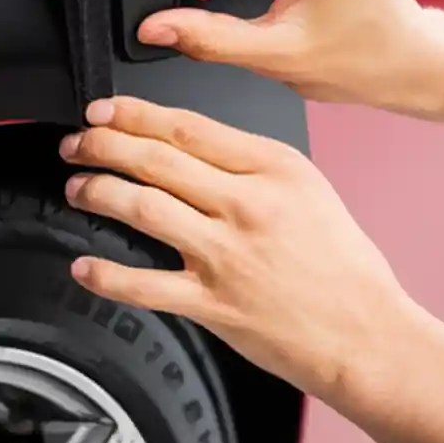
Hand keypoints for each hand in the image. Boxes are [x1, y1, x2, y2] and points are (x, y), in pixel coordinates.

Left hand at [57, 95, 416, 400]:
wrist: (366, 333)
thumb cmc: (343, 266)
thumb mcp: (309, 188)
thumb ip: (252, 164)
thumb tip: (192, 145)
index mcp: (273, 168)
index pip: (187, 126)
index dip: (133, 114)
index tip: (104, 110)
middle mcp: (247, 205)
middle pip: (156, 159)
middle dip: (103, 144)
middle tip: (77, 143)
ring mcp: (227, 255)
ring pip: (143, 208)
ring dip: (98, 192)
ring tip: (77, 187)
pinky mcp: (214, 303)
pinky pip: (145, 285)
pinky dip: (107, 275)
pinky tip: (84, 265)